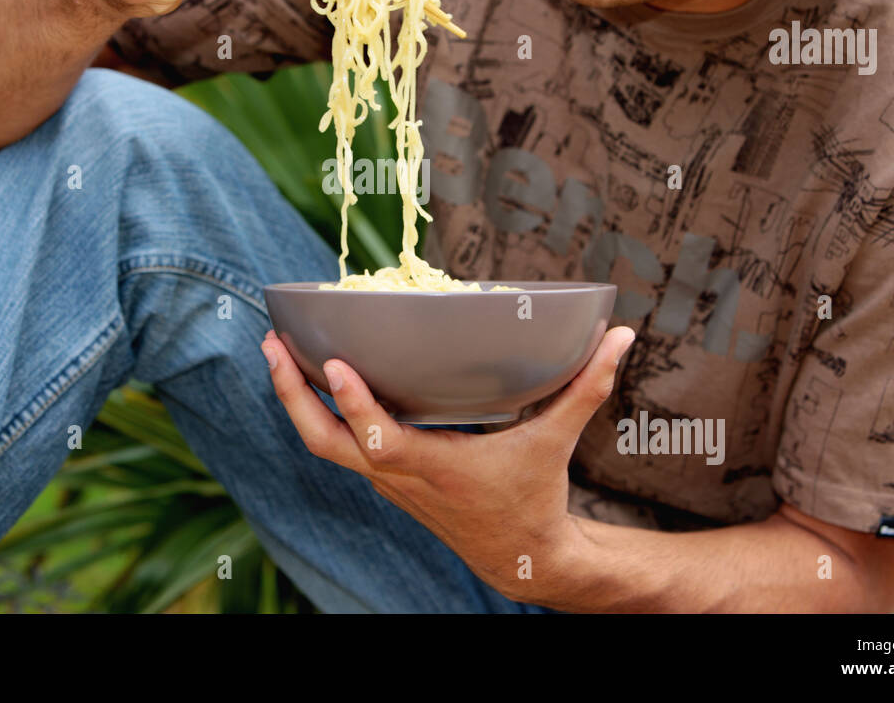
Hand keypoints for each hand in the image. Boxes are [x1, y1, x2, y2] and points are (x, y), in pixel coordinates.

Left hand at [260, 324, 636, 603]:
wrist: (519, 556)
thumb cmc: (532, 497)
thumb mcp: (557, 442)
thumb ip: (586, 388)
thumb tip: (622, 337)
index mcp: (433, 467)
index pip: (379, 439)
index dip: (354, 404)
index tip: (331, 363)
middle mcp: (398, 476)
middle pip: (324, 442)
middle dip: (291, 395)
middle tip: (270, 343)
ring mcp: (385, 480)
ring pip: (322, 444)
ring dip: (295, 400)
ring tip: (277, 349)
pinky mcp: (385, 477)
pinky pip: (337, 445)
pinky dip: (318, 413)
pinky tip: (313, 378)